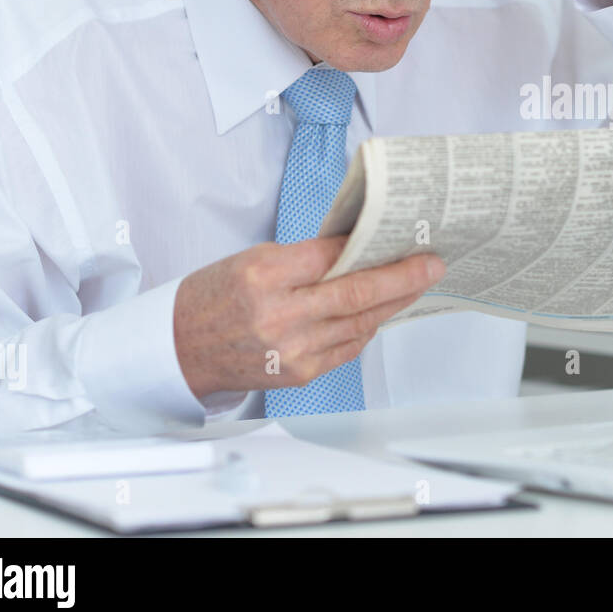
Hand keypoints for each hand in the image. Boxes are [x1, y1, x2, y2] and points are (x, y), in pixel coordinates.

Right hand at [173, 236, 445, 398]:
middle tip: (431, 264)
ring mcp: (293, 350)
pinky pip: (349, 347)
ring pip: (360, 322)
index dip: (371, 247)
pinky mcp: (301, 373)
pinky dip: (368, 326)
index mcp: (264, 277)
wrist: (181, 349)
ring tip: (415, 285)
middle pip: (357, 294)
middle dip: (402, 278)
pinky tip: (381, 312)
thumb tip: (356, 247)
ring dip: (394, 303)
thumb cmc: (214, 298)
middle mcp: (280, 316)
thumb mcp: (253, 260)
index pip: (333, 256)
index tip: (402, 238)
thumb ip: (305, 258)